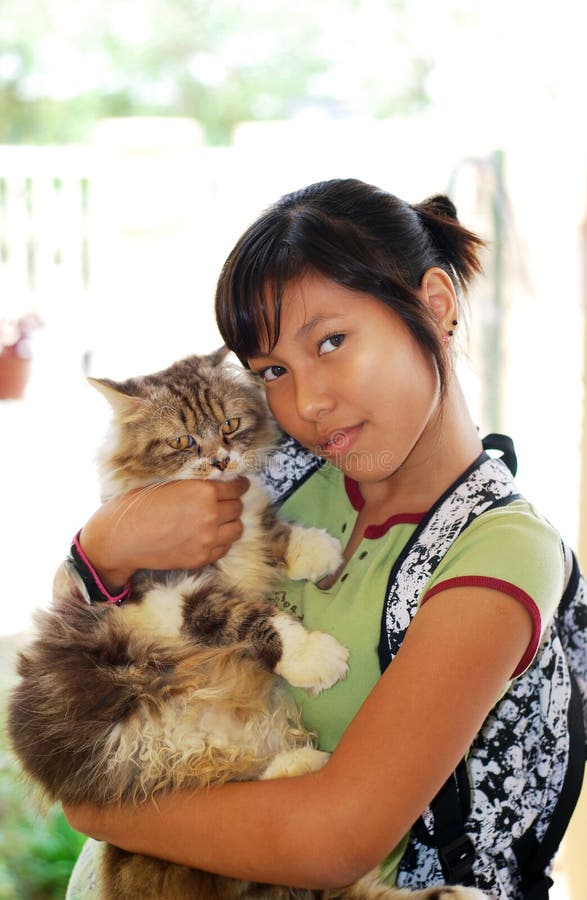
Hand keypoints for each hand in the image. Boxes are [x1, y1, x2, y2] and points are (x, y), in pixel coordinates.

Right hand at [79, 478, 248, 590]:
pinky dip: (221, 541)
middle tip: (223, 502)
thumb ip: (195, 486)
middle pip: (237, 508)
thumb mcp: (169, 485)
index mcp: (202, 491)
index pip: (236, 488)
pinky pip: (224, 548)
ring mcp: (206, 540)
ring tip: (219, 520)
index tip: (238, 485)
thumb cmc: (138, 506)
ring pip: (237, 529)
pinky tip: (209, 535)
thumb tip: (217, 482)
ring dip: (230, 523)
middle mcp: (210, 515)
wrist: (120, 539)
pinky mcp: (200, 558)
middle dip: (232, 503)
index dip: (238, 485)